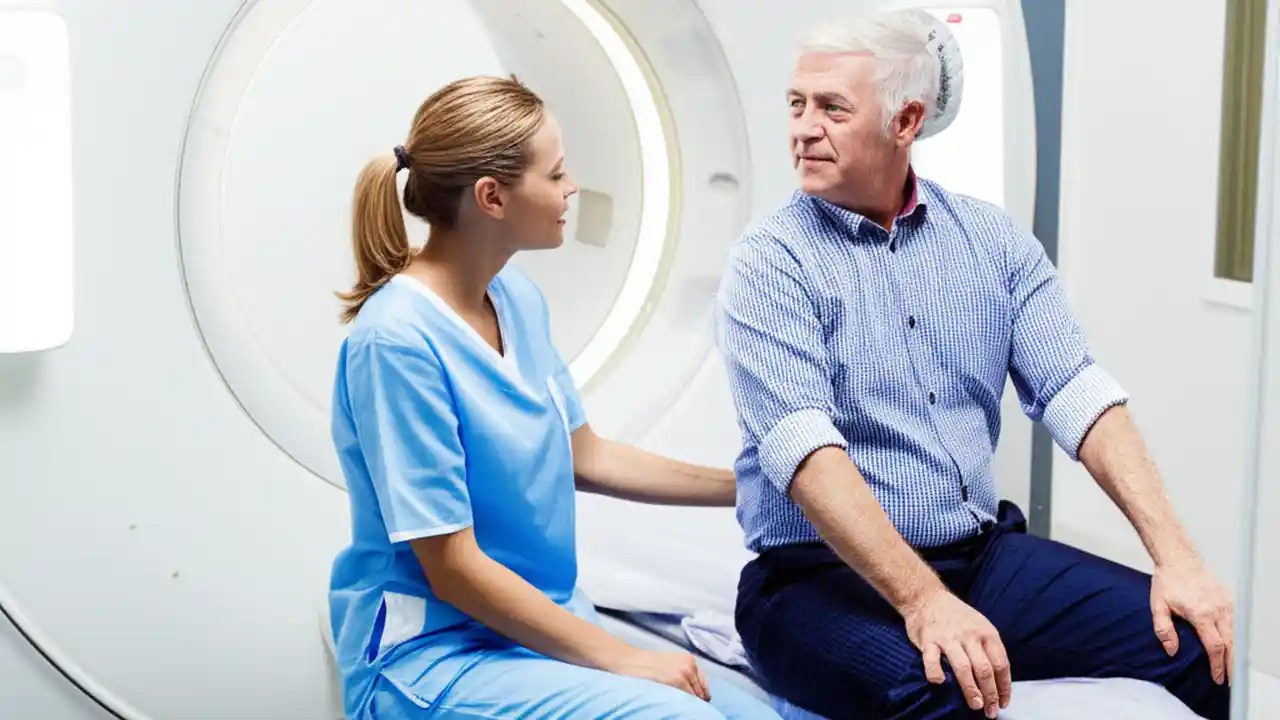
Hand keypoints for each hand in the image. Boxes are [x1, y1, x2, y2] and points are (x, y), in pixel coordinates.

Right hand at [605, 647, 711, 700]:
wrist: (627, 660)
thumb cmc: (644, 665)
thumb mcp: (670, 664)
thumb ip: (684, 674)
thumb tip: (698, 696)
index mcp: (689, 660)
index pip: (703, 685)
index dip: (700, 697)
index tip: (695, 705)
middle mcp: (690, 665)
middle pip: (701, 693)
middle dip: (694, 701)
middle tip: (684, 707)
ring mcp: (684, 672)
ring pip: (695, 698)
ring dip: (689, 705)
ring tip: (676, 706)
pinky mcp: (677, 680)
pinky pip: (687, 700)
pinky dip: (683, 706)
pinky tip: (672, 705)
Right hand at [903, 589, 1010, 718]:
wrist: (926, 597)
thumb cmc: (956, 615)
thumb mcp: (979, 625)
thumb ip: (988, 648)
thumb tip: (998, 679)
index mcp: (986, 632)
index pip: (1001, 664)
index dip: (1004, 687)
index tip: (1003, 702)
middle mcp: (970, 635)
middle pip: (985, 669)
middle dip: (990, 694)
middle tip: (990, 710)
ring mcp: (948, 637)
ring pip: (963, 668)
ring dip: (971, 690)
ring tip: (975, 705)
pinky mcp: (928, 640)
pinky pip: (932, 660)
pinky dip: (936, 673)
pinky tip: (940, 683)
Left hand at [1151, 557, 1233, 684]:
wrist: (1179, 558)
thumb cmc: (1167, 581)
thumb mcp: (1158, 606)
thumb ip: (1163, 630)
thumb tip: (1172, 651)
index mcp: (1200, 614)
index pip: (1214, 647)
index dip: (1217, 665)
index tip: (1217, 677)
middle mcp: (1217, 610)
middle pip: (1230, 644)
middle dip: (1230, 665)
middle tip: (1229, 680)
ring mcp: (1225, 604)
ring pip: (1235, 634)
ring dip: (1234, 652)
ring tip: (1231, 667)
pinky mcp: (1228, 599)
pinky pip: (1234, 622)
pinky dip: (1234, 636)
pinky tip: (1230, 646)